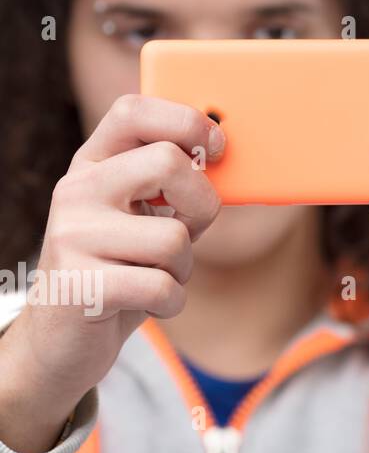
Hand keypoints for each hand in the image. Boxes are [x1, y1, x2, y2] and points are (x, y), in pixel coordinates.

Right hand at [0, 95, 220, 452]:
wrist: (60, 342)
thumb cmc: (120, 267)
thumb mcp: (139, 214)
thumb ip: (172, 183)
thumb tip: (223, 153)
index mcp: (92, 165)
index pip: (133, 110)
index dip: (186, 120)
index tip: (215, 148)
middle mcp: (75, 191)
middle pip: (168, 162)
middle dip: (201, 204)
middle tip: (188, 230)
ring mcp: (73, 237)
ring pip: (174, 237)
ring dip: (182, 266)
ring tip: (153, 274)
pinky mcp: (81, 286)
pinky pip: (164, 286)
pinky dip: (172, 301)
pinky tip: (147, 302)